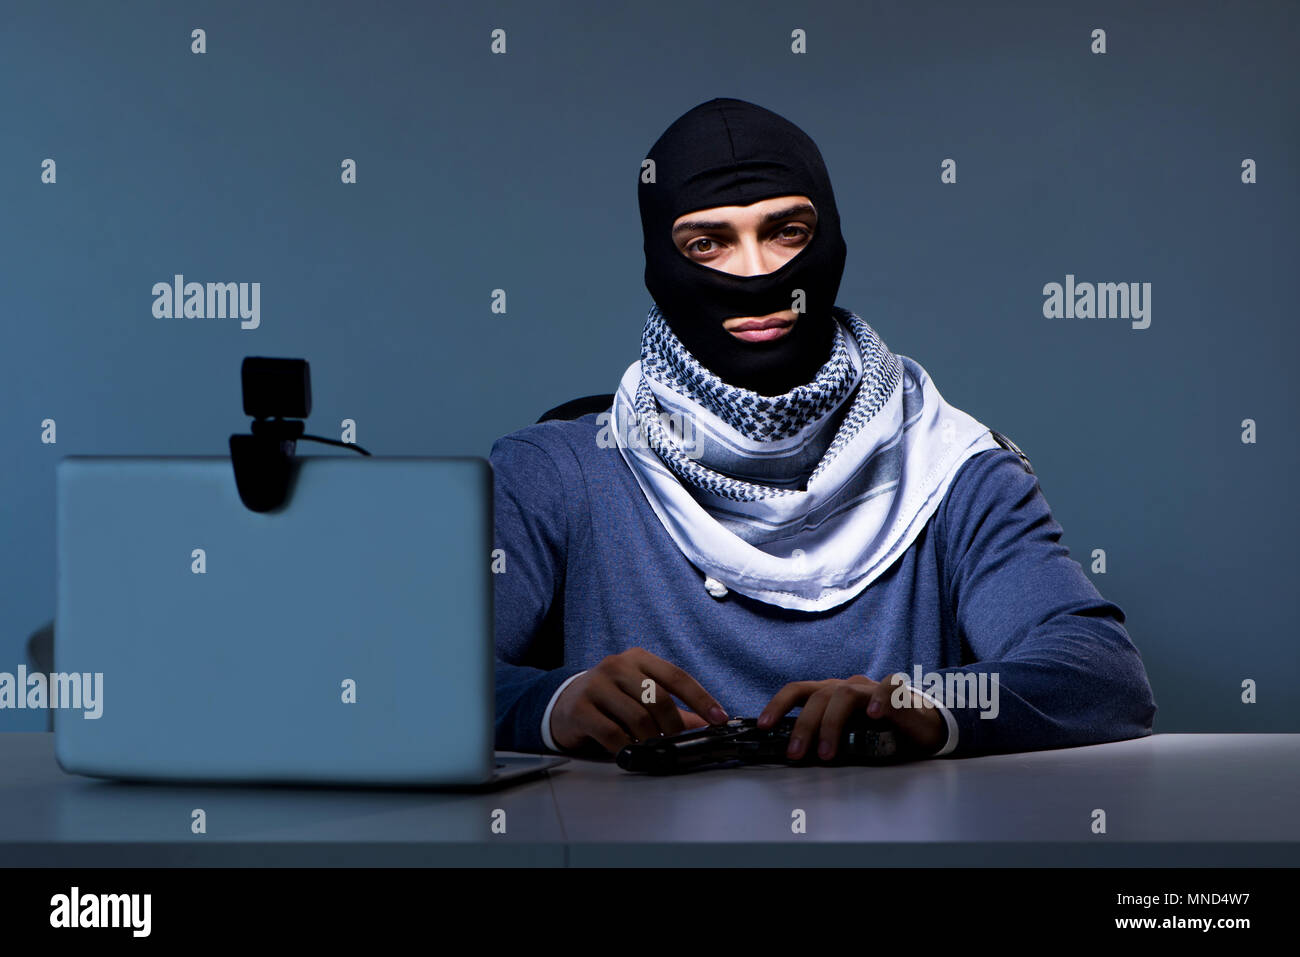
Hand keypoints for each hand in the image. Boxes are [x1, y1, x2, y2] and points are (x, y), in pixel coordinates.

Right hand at [550, 647, 728, 753]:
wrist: (563, 703)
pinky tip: (628, 752)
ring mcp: (596, 685)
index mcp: (638, 659)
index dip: (701, 699)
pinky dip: (626, 747)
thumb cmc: (609, 699)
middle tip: (675, 743)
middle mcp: (617, 666)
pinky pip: (612, 733)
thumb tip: (706, 724)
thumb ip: (674, 709)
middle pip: (658, 698)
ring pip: (637, 717)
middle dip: (673, 726)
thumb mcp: (641, 696)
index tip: (719, 718)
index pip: (677, 676)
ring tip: (650, 748)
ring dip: (649, 739)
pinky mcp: (580, 708)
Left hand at [757, 674, 945, 759]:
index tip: (762, 726)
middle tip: (795, 754)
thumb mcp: (847, 737)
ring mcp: (872, 688)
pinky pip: (888, 687)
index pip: (798, 691)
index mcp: (831, 694)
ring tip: (826, 753)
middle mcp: (848, 687)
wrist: (924, 727)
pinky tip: (874, 716)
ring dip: (831, 724)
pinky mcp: (900, 694)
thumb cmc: (882, 732)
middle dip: (803, 726)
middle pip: (817, 696)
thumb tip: (792, 754)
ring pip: (845, 695)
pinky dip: (880, 699)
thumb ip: (824, 739)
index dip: (778, 705)